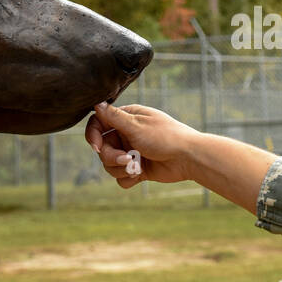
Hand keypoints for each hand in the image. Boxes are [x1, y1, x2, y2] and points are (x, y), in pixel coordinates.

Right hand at [83, 102, 199, 187]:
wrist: (188, 158)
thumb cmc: (166, 137)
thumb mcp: (137, 125)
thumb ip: (114, 117)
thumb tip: (96, 103)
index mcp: (127, 119)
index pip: (98, 124)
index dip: (93, 136)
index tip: (97, 147)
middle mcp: (127, 134)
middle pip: (103, 149)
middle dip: (112, 157)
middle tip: (126, 158)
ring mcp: (132, 152)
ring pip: (110, 165)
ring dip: (121, 169)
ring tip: (137, 167)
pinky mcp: (138, 168)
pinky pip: (121, 177)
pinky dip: (129, 178)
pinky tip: (141, 175)